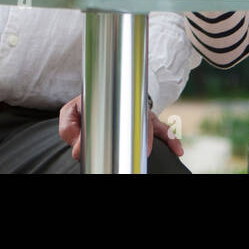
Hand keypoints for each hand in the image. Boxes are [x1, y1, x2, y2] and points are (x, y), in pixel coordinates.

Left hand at [58, 94, 185, 160]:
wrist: (91, 108)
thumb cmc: (82, 111)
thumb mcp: (70, 114)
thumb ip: (70, 128)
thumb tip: (79, 149)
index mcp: (108, 98)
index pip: (118, 105)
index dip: (121, 120)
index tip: (122, 134)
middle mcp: (126, 104)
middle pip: (141, 115)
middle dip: (144, 133)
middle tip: (143, 150)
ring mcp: (138, 114)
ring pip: (153, 122)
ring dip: (161, 136)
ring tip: (161, 150)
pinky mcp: (147, 124)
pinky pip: (164, 130)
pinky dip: (171, 139)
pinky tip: (178, 150)